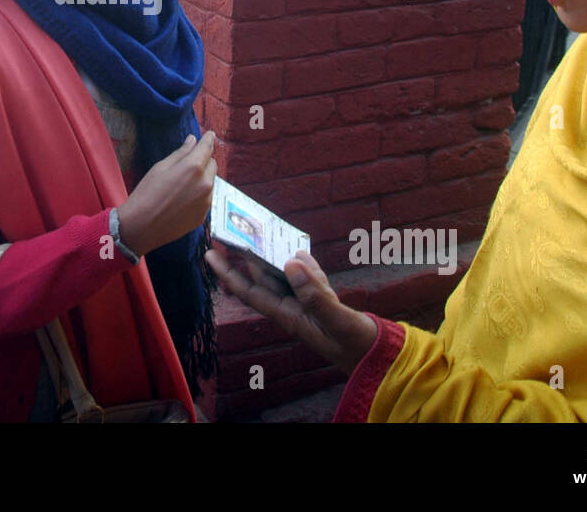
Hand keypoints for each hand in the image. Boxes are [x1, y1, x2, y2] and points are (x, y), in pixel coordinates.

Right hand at [117, 131, 216, 256]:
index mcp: (193, 167)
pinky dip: (199, 195)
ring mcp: (206, 201)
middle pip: (212, 164)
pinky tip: (182, 200)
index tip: (210, 134)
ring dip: (202, 179)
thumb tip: (192, 140)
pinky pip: (206, 198)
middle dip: (203, 161)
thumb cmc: (147, 193)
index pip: (207, 147)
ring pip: (210, 182)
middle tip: (187, 165)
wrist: (142, 226)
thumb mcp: (161, 167)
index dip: (208, 139)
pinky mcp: (203, 215)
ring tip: (181, 186)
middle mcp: (205, 184)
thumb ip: (180, 153)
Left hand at [205, 245, 376, 371]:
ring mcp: (307, 302)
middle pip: (263, 277)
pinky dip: (304, 263)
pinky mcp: (322, 298)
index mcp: (288, 315)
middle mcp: (292, 307)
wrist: (377, 356)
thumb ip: (316, 295)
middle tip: (233, 230)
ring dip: (274, 255)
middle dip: (247, 255)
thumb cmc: (354, 344)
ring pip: (284, 274)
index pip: (251, 291)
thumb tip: (291, 263)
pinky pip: (307, 276)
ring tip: (262, 232)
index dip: (229, 273)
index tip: (209, 254)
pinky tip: (300, 252)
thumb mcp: (336, 321)